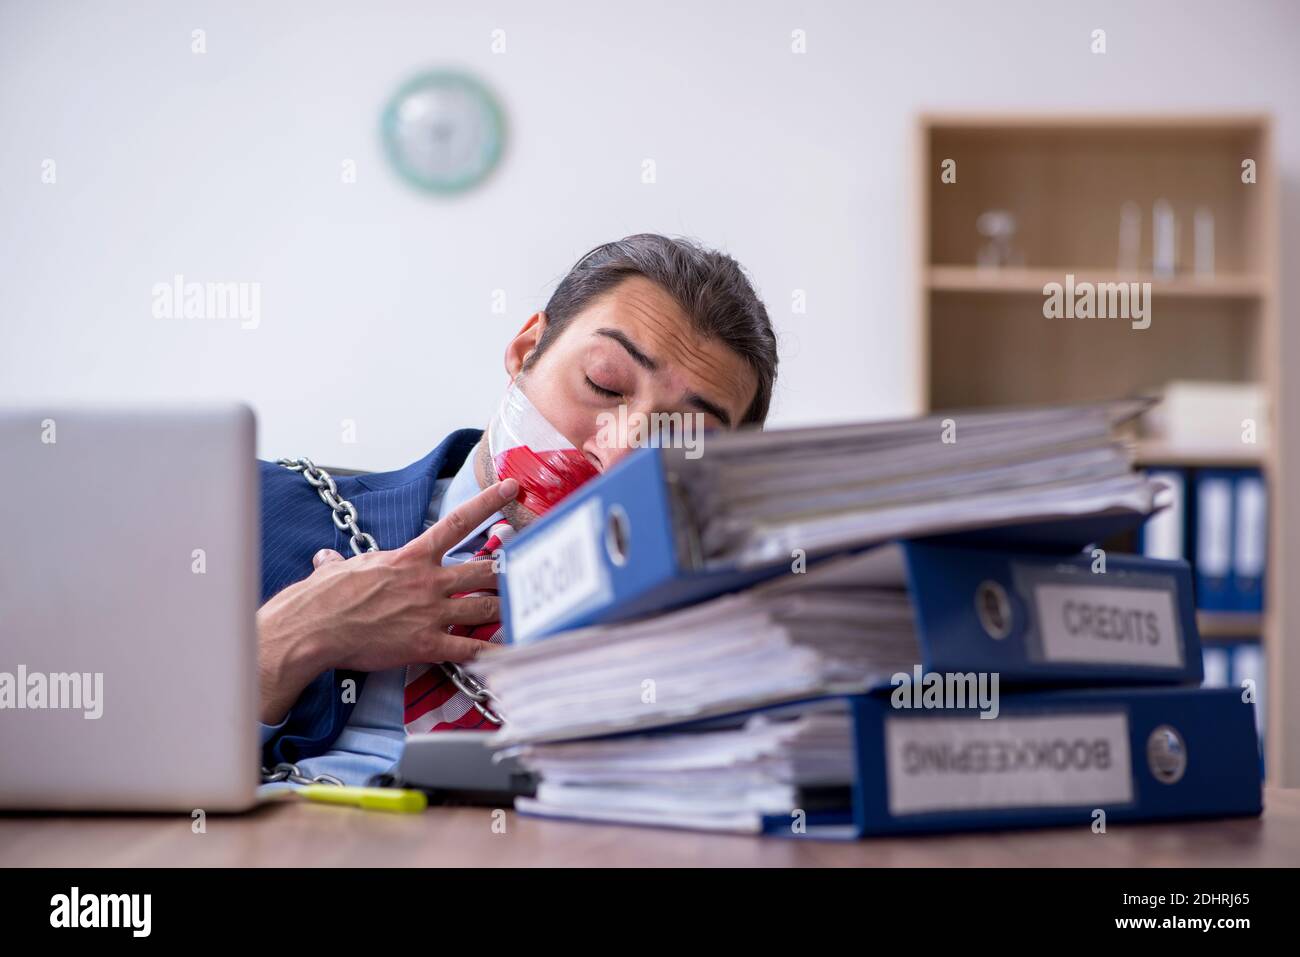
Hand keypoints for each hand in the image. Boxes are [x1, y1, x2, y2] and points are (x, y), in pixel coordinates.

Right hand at [256, 477, 517, 723]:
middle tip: (527, 569)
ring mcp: (431, 613)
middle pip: (483, 571)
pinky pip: (469, 649)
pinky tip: (511, 653)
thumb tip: (328, 560)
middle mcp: (428, 581)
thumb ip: (342, 563)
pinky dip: (493, 652)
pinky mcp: (427, 644)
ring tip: (526, 610)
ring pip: (485, 607)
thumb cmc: (322, 598)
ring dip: (507, 609)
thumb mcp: (336, 569)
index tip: (512, 488)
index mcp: (411, 557)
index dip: (489, 502)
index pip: (458, 522)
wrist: (313, 628)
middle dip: (507, 572)